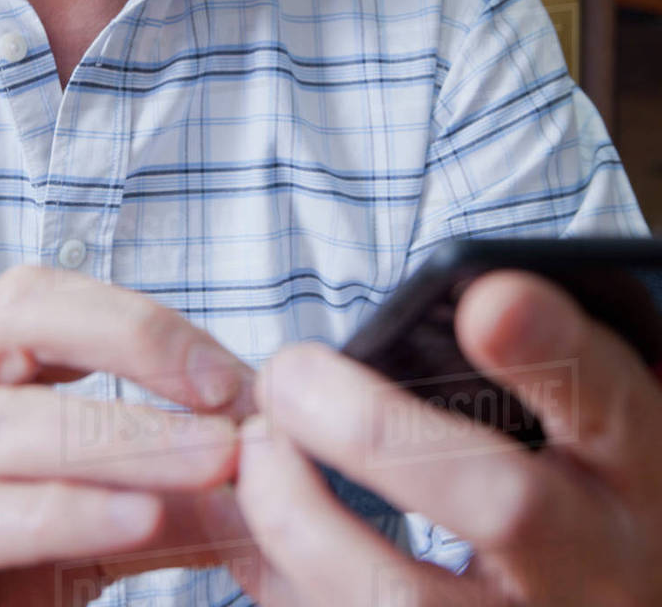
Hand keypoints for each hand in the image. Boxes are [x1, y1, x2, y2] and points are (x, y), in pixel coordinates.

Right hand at [0, 264, 251, 605]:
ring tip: (216, 458)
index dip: (138, 321)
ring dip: (123, 437)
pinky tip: (141, 520)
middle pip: (16, 321)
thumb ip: (158, 485)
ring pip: (2, 424)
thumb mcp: (74, 514)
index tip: (226, 372)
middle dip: (133, 343)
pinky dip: (66, 513)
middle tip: (228, 392)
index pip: (41, 296)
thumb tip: (266, 463)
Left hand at [235, 271, 661, 605]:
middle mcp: (597, 562)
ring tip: (256, 444)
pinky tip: (253, 516)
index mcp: (633, 464)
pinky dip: (281, 576)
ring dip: (300, 517)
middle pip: (502, 507)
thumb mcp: (584, 415)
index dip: (549, 347)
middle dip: (375, 433)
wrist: (612, 589)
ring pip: (402, 598)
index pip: (605, 399)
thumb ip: (537, 361)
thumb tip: (472, 299)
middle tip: (290, 373)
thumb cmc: (581, 477)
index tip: (486, 301)